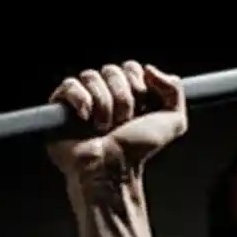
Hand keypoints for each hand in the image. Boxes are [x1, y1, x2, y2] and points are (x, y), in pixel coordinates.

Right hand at [46, 61, 187, 175]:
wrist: (112, 169)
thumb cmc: (137, 151)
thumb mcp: (174, 122)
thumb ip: (175, 90)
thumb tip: (150, 69)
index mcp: (129, 93)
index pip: (131, 67)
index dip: (139, 86)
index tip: (141, 111)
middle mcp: (106, 93)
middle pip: (112, 70)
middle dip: (123, 99)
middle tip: (123, 123)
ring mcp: (83, 98)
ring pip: (91, 76)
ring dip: (104, 105)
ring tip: (104, 127)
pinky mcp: (61, 106)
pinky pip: (70, 85)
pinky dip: (81, 101)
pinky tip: (85, 119)